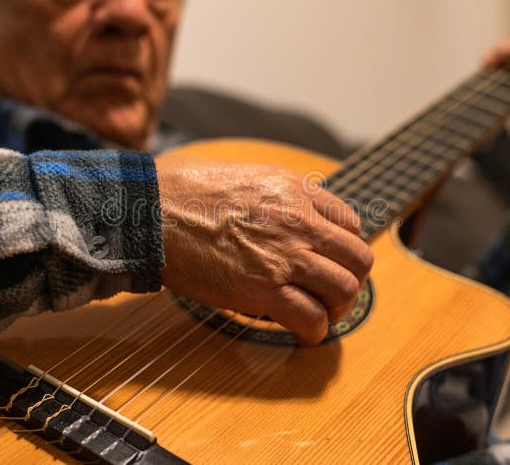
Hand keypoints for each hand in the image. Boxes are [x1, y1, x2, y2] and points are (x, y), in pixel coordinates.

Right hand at [156, 155, 373, 344]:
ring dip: (338, 309)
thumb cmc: (183, 190)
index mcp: (296, 190)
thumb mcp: (246, 175)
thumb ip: (277, 195)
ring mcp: (284, 256)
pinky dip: (314, 331)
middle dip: (352, 281)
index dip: (344, 248)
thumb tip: (287, 215)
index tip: (331, 262)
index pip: (350, 223)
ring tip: (321, 315)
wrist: (151, 210)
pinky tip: (304, 333)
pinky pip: (311, 318)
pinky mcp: (264, 289)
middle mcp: (299, 221)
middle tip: (333, 294)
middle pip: (358, 259)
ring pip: (344, 290)